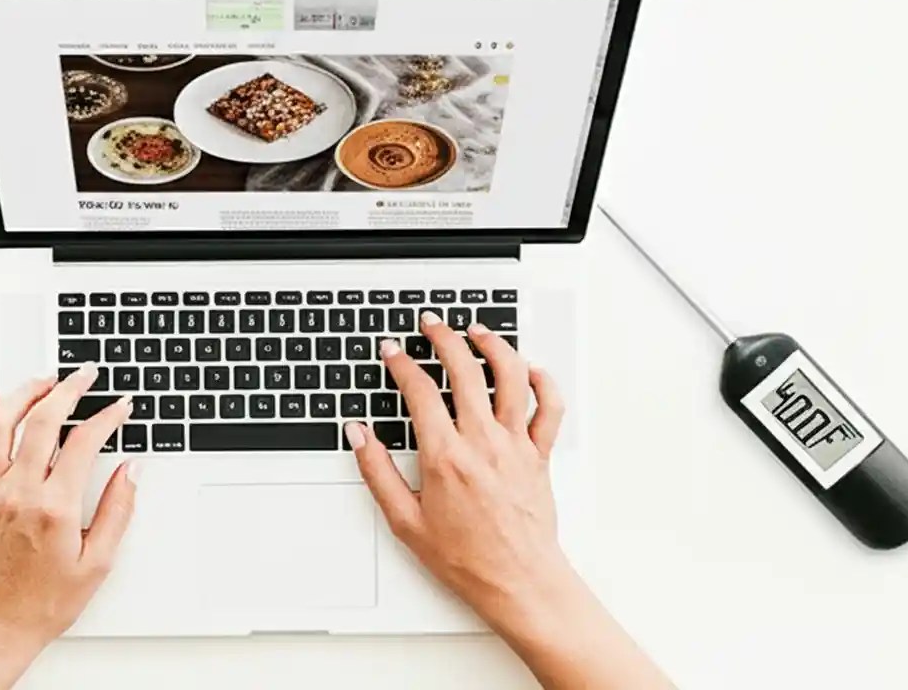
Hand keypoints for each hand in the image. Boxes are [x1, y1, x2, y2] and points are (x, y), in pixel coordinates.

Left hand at [0, 365, 135, 689]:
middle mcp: (17, 493)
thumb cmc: (42, 603)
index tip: (120, 407)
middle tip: (84, 376)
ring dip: (22, 393)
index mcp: (53, 508)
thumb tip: (130, 472)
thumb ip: (116, 511)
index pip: (84, 442)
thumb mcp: (97, 563)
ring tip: (43, 380)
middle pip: (40, 420)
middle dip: (68, 389)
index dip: (107, 416)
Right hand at [348, 314, 672, 688]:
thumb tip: (359, 435)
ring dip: (493, 346)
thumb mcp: (405, 520)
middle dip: (443, 338)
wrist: (518, 582)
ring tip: (477, 332)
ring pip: (510, 377)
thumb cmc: (466, 559)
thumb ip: (378, 472)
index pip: (418, 392)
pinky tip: (528, 369)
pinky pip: (548, 408)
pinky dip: (542, 382)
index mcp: (445, 457)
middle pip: (464, 370)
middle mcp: (482, 443)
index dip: (401, 364)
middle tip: (430, 325)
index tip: (392, 351)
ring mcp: (515, 445)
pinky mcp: (539, 455)